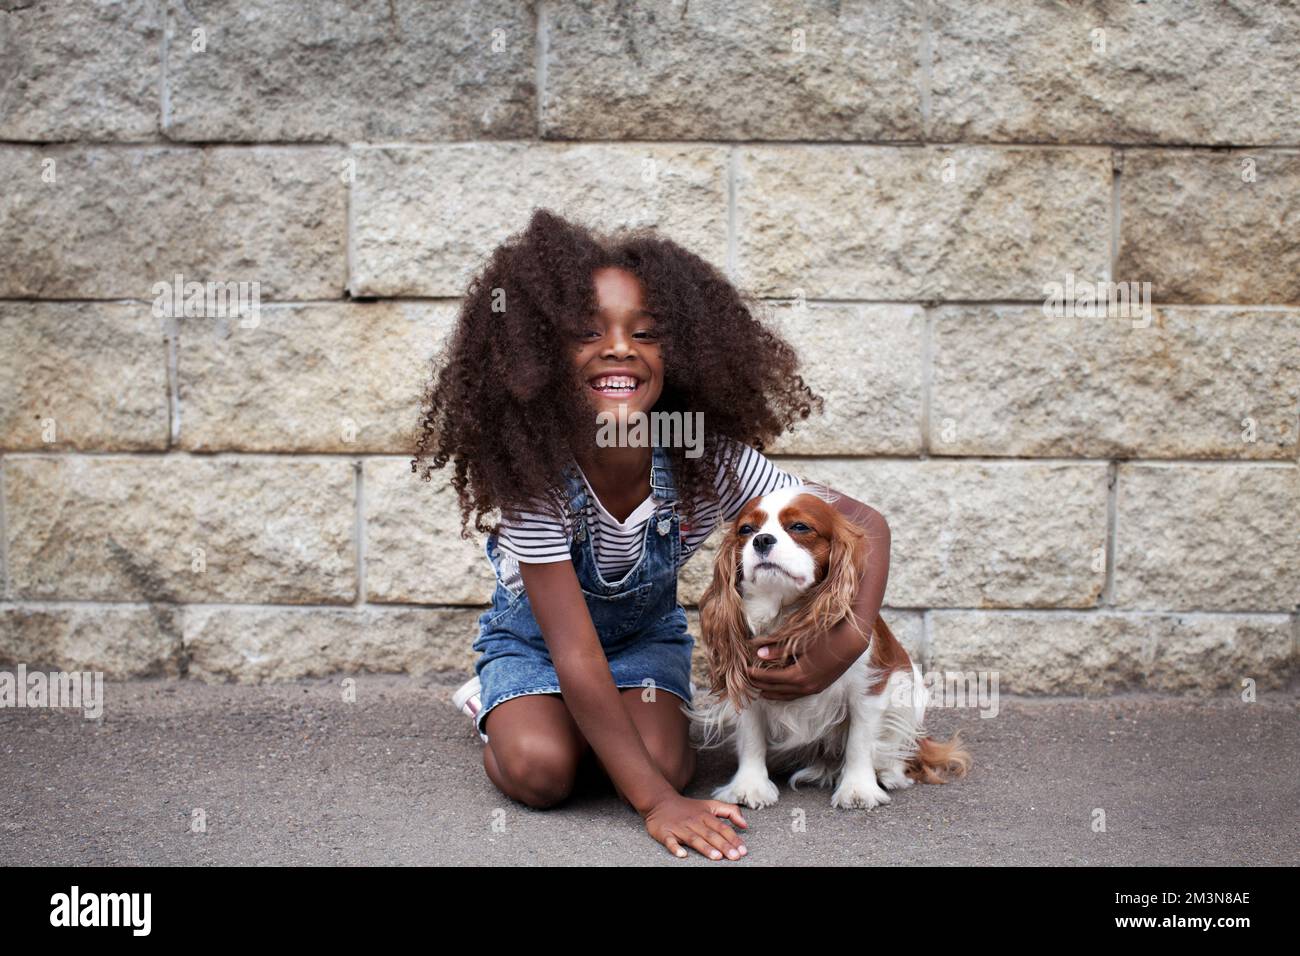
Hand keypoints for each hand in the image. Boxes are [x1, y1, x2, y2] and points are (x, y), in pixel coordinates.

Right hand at [643, 793, 748, 860]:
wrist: (660, 801)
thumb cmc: (688, 807)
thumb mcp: (710, 805)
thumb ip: (729, 811)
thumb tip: (745, 824)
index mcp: (705, 815)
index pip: (722, 827)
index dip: (733, 838)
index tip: (743, 850)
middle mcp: (694, 821)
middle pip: (711, 834)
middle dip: (724, 845)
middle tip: (735, 856)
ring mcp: (679, 828)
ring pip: (694, 838)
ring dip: (705, 847)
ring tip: (716, 857)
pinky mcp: (665, 833)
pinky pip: (670, 841)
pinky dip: (675, 848)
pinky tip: (682, 855)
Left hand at [747, 623, 865, 701]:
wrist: (852, 642)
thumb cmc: (826, 637)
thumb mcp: (800, 641)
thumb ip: (778, 649)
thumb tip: (759, 653)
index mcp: (798, 676)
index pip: (771, 678)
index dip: (757, 675)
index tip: (745, 670)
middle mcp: (805, 687)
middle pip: (777, 689)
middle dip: (761, 686)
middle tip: (747, 682)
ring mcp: (814, 688)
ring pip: (788, 696)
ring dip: (773, 693)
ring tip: (761, 692)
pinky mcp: (820, 686)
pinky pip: (797, 695)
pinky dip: (786, 694)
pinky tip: (782, 691)